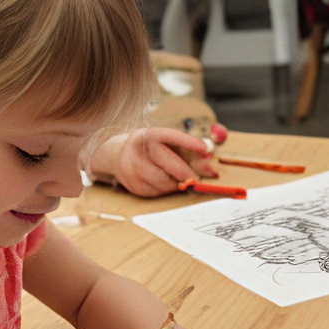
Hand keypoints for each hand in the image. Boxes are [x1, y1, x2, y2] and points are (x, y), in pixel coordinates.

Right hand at [88, 128, 217, 196]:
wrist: (118, 156)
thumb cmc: (153, 150)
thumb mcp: (168, 144)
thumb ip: (191, 152)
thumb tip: (211, 164)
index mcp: (148, 136)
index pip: (170, 136)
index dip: (188, 142)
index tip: (205, 149)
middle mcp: (138, 150)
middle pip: (169, 163)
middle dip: (187, 172)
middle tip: (197, 178)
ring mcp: (133, 169)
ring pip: (165, 182)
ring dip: (177, 183)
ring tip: (177, 178)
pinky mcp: (134, 186)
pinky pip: (159, 192)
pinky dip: (167, 190)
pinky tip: (164, 182)